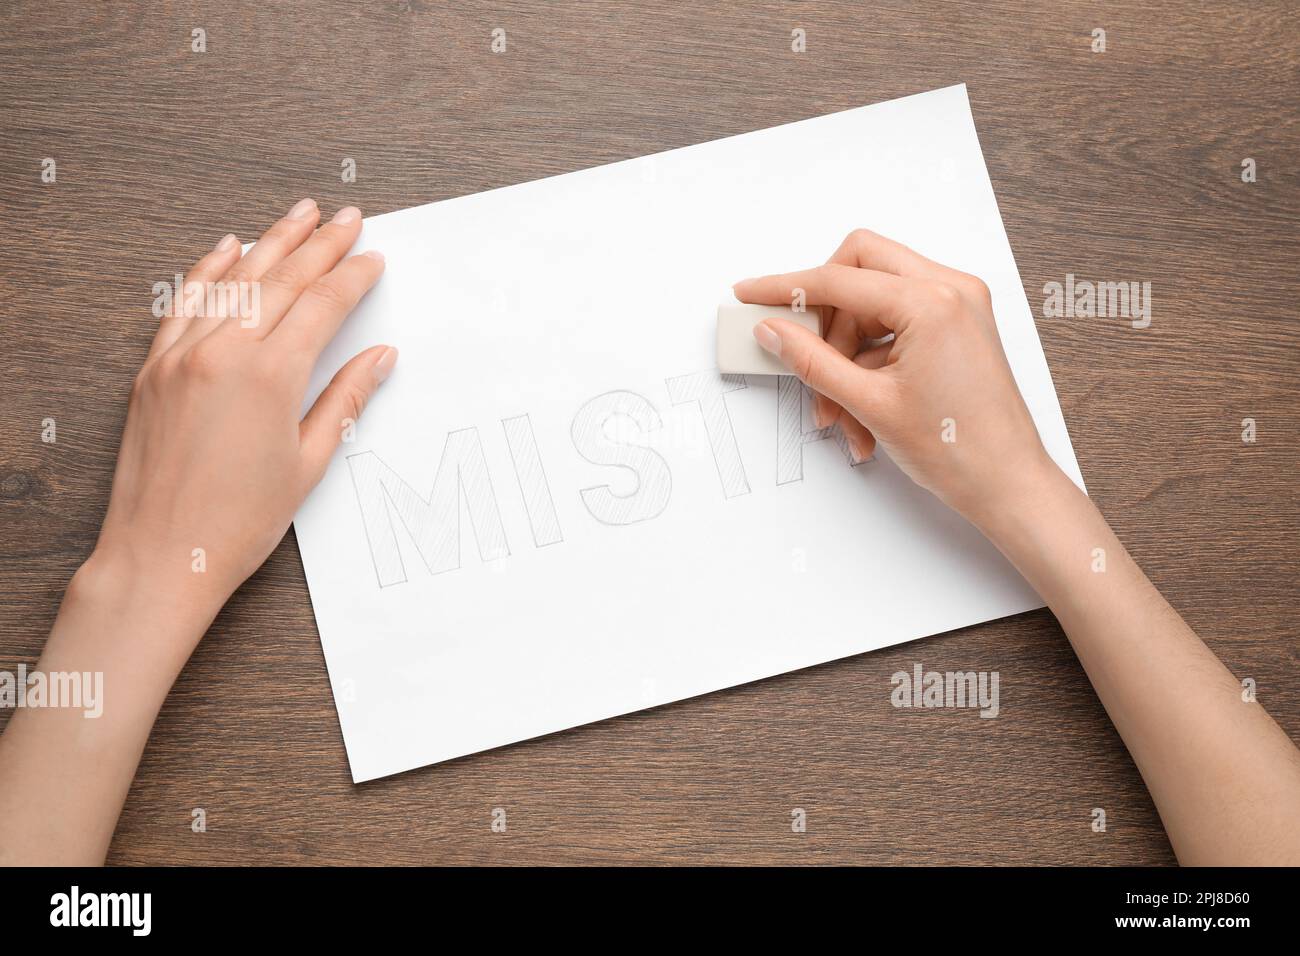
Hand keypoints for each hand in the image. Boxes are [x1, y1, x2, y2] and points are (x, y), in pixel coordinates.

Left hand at [88, 198, 395, 620]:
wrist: (161, 556)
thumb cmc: (237, 523)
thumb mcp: (308, 463)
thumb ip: (345, 400)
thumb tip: (379, 358)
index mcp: (269, 376)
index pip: (322, 306)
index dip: (352, 277)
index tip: (372, 258)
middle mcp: (222, 354)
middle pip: (281, 280)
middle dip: (320, 244)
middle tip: (347, 218)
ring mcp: (181, 357)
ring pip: (234, 281)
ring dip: (270, 242)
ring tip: (299, 213)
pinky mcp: (153, 370)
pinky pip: (184, 303)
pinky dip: (208, 270)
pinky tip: (227, 247)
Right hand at [735, 228, 1050, 520]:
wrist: (1007, 483)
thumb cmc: (960, 450)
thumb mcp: (869, 403)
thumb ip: (811, 361)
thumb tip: (772, 331)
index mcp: (932, 301)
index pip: (838, 279)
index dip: (785, 288)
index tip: (750, 293)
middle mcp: (951, 290)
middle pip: (859, 267)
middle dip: (824, 314)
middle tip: (801, 352)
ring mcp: (958, 305)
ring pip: (874, 301)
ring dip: (845, 353)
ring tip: (837, 412)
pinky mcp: (958, 325)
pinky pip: (896, 323)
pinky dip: (870, 361)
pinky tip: (861, 409)